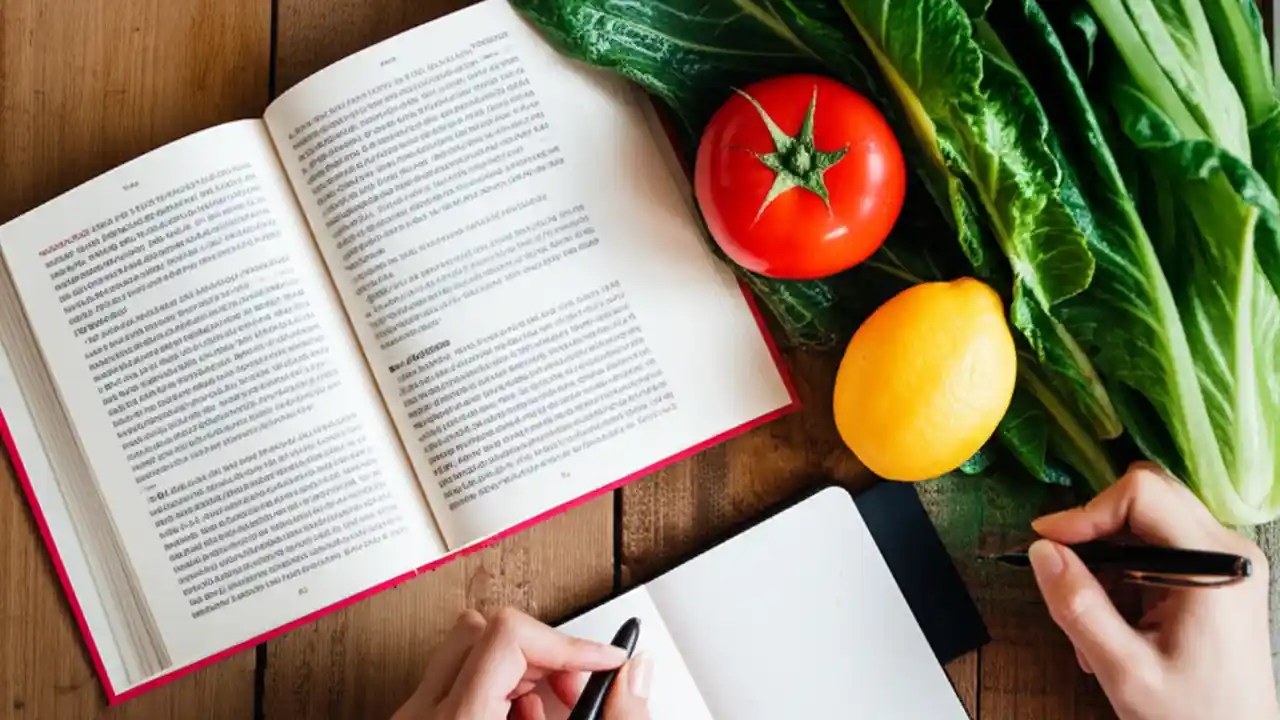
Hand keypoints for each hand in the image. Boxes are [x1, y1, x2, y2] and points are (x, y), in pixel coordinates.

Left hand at [392, 608, 652, 719]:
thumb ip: (607, 718)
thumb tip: (634, 676)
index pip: (509, 635)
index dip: (568, 642)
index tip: (604, 661)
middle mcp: (421, 717)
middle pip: (485, 630)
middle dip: (546, 654)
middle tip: (577, 689)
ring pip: (467, 651)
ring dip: (521, 673)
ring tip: (547, 712)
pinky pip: (455, 683)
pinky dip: (497, 693)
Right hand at [1030, 463, 1278, 719]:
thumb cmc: (1194, 716)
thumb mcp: (1125, 670)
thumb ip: (1080, 607)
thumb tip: (1041, 551)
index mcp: (1216, 564)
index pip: (1143, 493)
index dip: (1088, 510)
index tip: (1048, 543)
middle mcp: (1229, 550)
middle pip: (1145, 499)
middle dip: (1095, 533)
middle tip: (1064, 573)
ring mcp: (1227, 561)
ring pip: (1146, 523)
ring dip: (1106, 558)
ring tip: (1091, 618)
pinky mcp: (1217, 576)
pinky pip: (1158, 549)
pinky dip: (1124, 574)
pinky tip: (1113, 621)